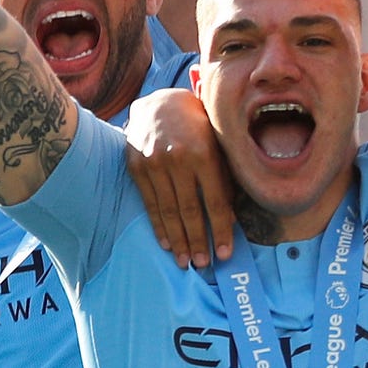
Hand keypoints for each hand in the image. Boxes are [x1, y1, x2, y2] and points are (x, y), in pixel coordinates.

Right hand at [126, 86, 235, 266]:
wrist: (159, 103)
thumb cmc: (198, 126)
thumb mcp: (218, 144)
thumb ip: (224, 178)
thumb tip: (231, 219)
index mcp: (203, 153)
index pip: (216, 201)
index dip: (222, 230)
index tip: (226, 252)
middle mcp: (177, 159)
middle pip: (191, 210)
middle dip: (199, 240)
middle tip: (204, 263)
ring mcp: (154, 163)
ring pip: (168, 210)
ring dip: (178, 239)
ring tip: (185, 261)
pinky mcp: (136, 167)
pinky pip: (149, 203)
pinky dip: (158, 225)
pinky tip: (166, 242)